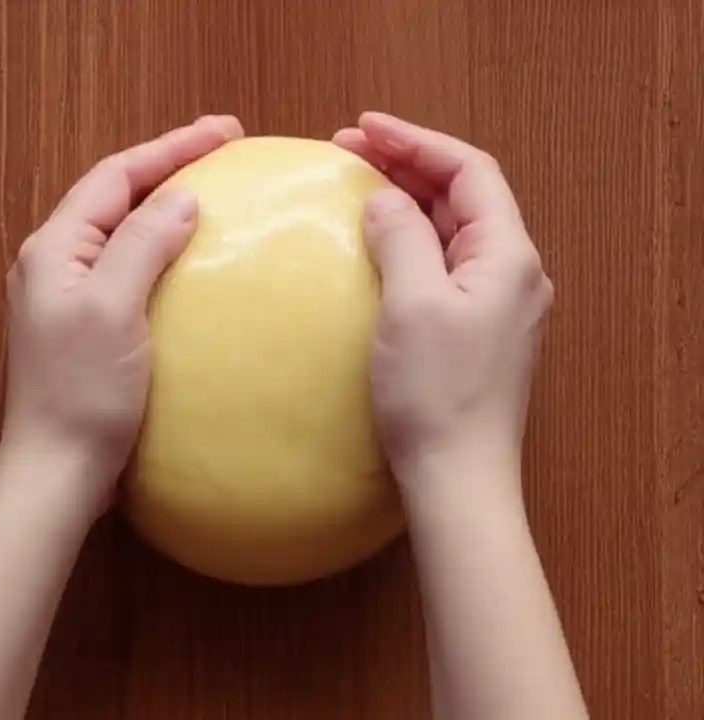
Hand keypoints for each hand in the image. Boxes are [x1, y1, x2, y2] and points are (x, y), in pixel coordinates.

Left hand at [1, 115, 244, 514]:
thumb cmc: (81, 392)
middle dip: (168, 168)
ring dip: (164, 208)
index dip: (170, 147)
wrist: (56, 474)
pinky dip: (161, 254)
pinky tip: (193, 263)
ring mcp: (66, 299)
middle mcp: (52, 265)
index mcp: (53, 249)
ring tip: (214, 193)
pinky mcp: (84, 331)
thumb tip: (181, 198)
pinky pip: (126, 272)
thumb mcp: (113, 307)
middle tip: (226, 150)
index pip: (114, 176)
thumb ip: (143, 244)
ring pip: (120, 234)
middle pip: (115, 197)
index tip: (226, 131)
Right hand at [333, 113, 552, 497]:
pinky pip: (444, 267)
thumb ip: (401, 238)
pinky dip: (410, 242)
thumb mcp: (411, 304)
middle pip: (463, 197)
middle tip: (347, 151)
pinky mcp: (475, 332)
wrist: (458, 479)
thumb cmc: (436, 394)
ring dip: (407, 202)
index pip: (469, 171)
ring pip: (453, 231)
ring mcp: (496, 305)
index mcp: (509, 256)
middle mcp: (513, 274)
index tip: (363, 128)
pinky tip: (373, 246)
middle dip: (407, 166)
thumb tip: (384, 200)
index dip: (416, 141)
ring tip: (355, 185)